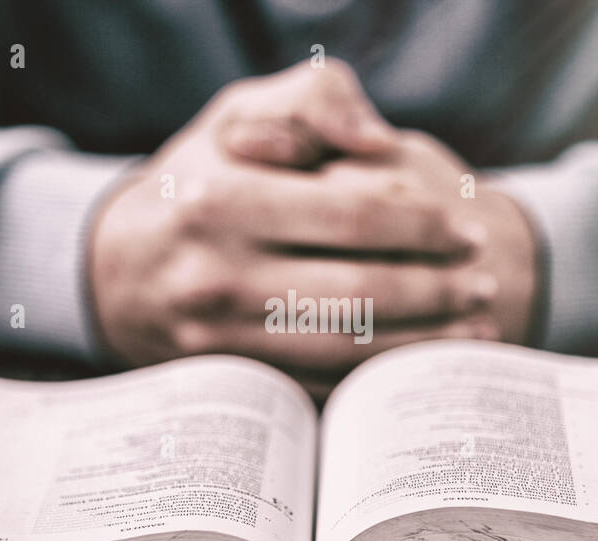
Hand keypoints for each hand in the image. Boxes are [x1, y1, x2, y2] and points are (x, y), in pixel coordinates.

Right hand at [89, 61, 499, 393]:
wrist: (113, 264)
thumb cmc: (195, 178)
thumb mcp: (236, 114)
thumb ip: (312, 100)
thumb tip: (380, 141)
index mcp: (221, 199)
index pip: (351, 216)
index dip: (423, 228)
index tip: (467, 232)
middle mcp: (215, 273)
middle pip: (357, 291)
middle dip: (437, 292)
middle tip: (484, 286)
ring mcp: (216, 337)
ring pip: (344, 348)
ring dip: (421, 343)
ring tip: (475, 330)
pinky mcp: (227, 379)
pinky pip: (317, 384)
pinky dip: (377, 377)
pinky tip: (421, 362)